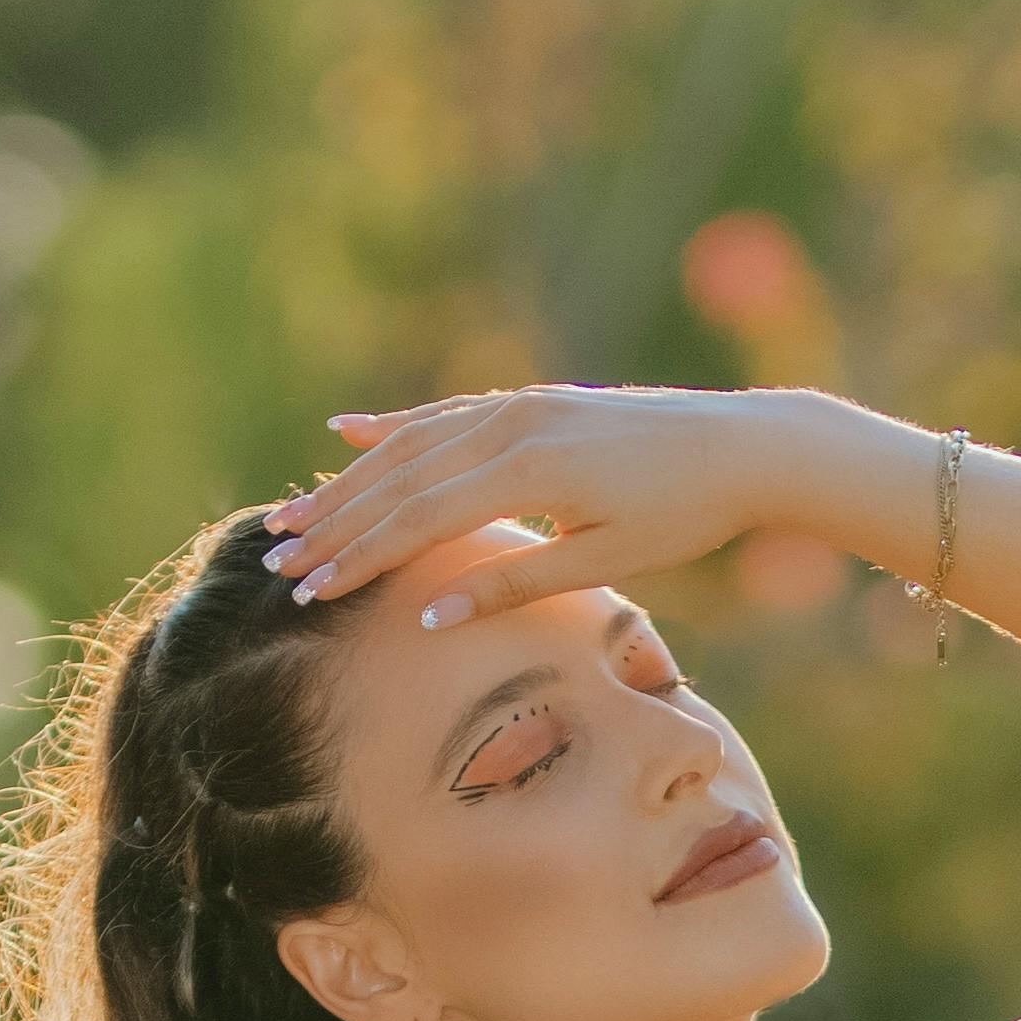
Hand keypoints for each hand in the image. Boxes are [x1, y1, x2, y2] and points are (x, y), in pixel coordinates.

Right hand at [261, 380, 852, 624]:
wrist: (744, 447)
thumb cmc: (685, 515)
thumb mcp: (605, 561)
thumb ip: (515, 585)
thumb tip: (430, 618)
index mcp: (528, 471)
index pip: (419, 520)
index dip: (359, 558)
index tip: (309, 591)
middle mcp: (512, 426)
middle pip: (400, 480)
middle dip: (335, 523)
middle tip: (276, 561)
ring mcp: (520, 407)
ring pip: (413, 444)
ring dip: (350, 481)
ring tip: (297, 514)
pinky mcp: (533, 402)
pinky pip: (447, 414)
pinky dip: (395, 426)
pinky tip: (349, 432)